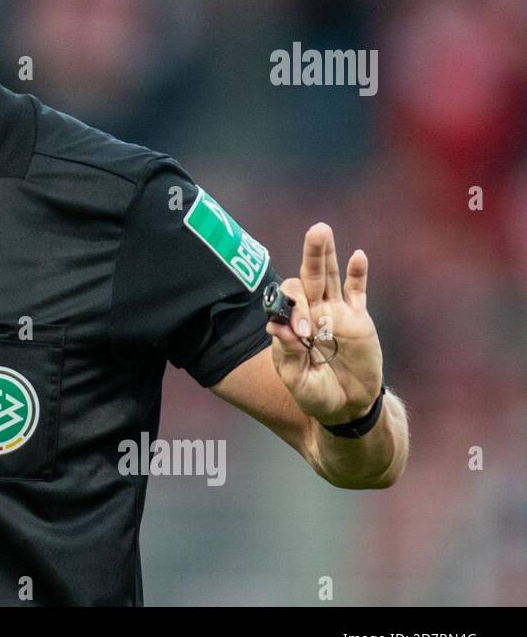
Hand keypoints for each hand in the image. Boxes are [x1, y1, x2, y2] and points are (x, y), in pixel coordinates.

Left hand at [266, 223, 382, 424]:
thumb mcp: (298, 381)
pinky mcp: (358, 320)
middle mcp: (311, 313)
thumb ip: (288, 355)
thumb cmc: (315, 395)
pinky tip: (357, 256)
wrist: (346, 407)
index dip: (294, 310)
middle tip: (316, 231)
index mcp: (290, 326)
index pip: (288, 303)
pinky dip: (358, 274)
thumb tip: (278, 327)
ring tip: (322, 230)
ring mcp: (335, 313)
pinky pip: (358, 292)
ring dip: (326, 254)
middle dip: (311, 256)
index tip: (303, 334)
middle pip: (307, 277)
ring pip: (329, 277)